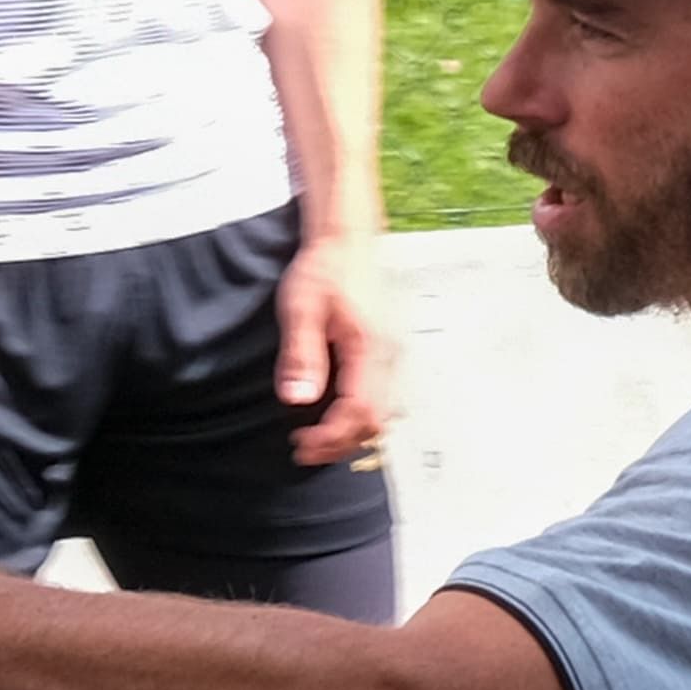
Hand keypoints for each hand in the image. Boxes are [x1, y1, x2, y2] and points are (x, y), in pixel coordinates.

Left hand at [278, 226, 400, 467]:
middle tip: (304, 448)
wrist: (347, 241)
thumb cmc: (324, 268)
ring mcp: (392, 356)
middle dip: (340, 444)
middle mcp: (388, 356)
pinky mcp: (388, 355)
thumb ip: (301, 355)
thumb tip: (298, 399)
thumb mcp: (300, 308)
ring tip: (317, 438)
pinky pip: (382, 400)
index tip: (302, 443)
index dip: (331, 437)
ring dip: (350, 434)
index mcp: (368, 347)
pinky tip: (335, 415)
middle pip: (374, 422)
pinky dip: (359, 418)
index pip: (358, 412)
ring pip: (381, 415)